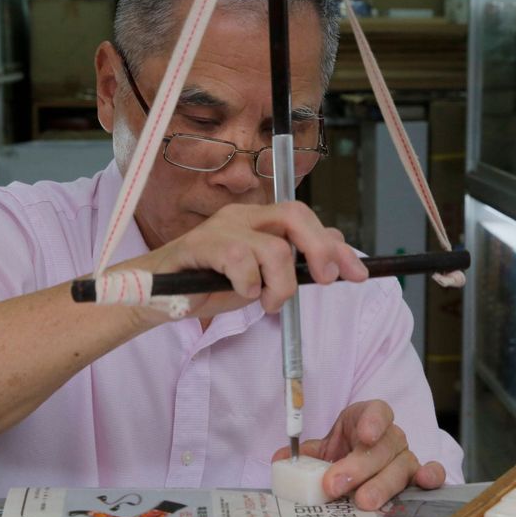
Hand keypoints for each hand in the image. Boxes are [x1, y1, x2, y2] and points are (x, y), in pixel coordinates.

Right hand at [133, 201, 367, 320]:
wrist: (156, 297)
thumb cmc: (207, 285)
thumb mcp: (260, 277)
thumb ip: (292, 263)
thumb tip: (335, 254)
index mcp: (258, 220)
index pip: (306, 219)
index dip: (337, 245)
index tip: (359, 275)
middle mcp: (242, 215)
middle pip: (294, 214)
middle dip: (320, 249)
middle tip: (324, 280)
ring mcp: (220, 227)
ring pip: (272, 247)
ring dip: (279, 284)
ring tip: (265, 302)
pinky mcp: (199, 244)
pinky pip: (240, 259)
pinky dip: (249, 284)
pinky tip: (241, 295)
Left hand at [272, 400, 445, 510]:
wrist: (360, 464)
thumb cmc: (344, 453)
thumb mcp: (323, 451)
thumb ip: (304, 455)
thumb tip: (279, 461)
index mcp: (368, 419)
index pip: (376, 411)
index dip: (372, 421)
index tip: (364, 434)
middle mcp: (391, 436)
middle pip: (382, 447)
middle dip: (358, 467)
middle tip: (335, 484)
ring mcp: (406, 456)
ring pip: (401, 466)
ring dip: (382, 484)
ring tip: (363, 501)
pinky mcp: (417, 476)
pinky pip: (431, 473)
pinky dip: (431, 477)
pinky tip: (423, 483)